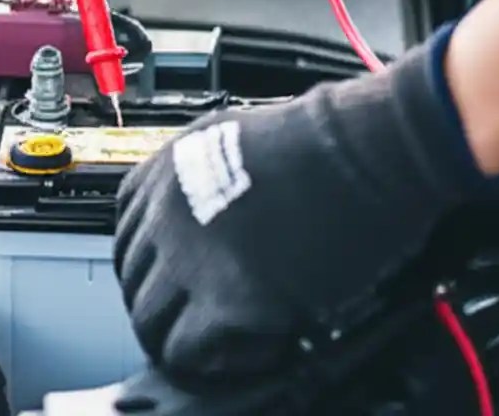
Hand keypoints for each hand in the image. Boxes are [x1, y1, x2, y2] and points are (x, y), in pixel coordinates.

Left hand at [113, 27, 497, 380]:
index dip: (149, 268)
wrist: (371, 149)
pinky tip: (245, 352)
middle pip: (133, 282)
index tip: (168, 284)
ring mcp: (190, 257)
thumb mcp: (231, 138)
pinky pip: (190, 351)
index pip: (127, 237)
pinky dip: (213, 361)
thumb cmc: (325, 139)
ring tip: (217, 347)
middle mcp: (165, 214)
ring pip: (152, 322)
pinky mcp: (227, 299)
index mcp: (164, 172)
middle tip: (192, 322)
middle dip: (160, 306)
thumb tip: (205, 217)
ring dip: (179, 340)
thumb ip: (204, 178)